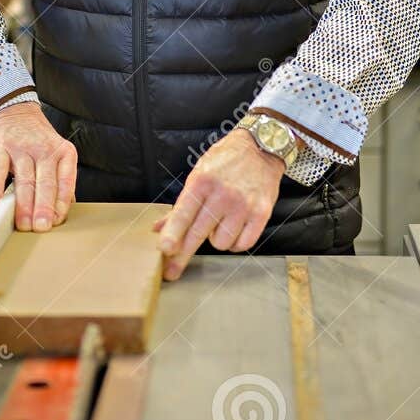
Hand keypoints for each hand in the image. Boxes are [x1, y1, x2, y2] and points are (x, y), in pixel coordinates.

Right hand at [0, 102, 77, 231]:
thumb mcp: (57, 155)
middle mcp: (45, 150)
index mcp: (63, 153)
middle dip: (43, 208)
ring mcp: (22, 148)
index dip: (61, 204)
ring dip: (23, 204)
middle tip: (41, 227)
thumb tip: (64, 210)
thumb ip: (61, 181)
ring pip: (24, 179)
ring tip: (22, 223)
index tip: (56, 221)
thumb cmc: (38, 140)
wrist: (15, 112)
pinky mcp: (1, 147)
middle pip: (45, 183)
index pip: (65, 182)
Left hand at [155, 128, 283, 280]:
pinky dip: (236, 242)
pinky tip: (234, 229)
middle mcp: (223, 194)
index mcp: (202, 182)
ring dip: (217, 239)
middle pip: (198, 233)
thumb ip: (180, 206)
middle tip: (172, 272)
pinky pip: (243, 244)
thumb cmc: (225, 162)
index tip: (165, 250)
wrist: (261, 148)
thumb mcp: (198, 175)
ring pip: (221, 243)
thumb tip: (158, 228)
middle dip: (182, 255)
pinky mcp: (261, 213)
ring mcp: (243, 205)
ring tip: (220, 222)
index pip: (183, 213)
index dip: (173, 233)